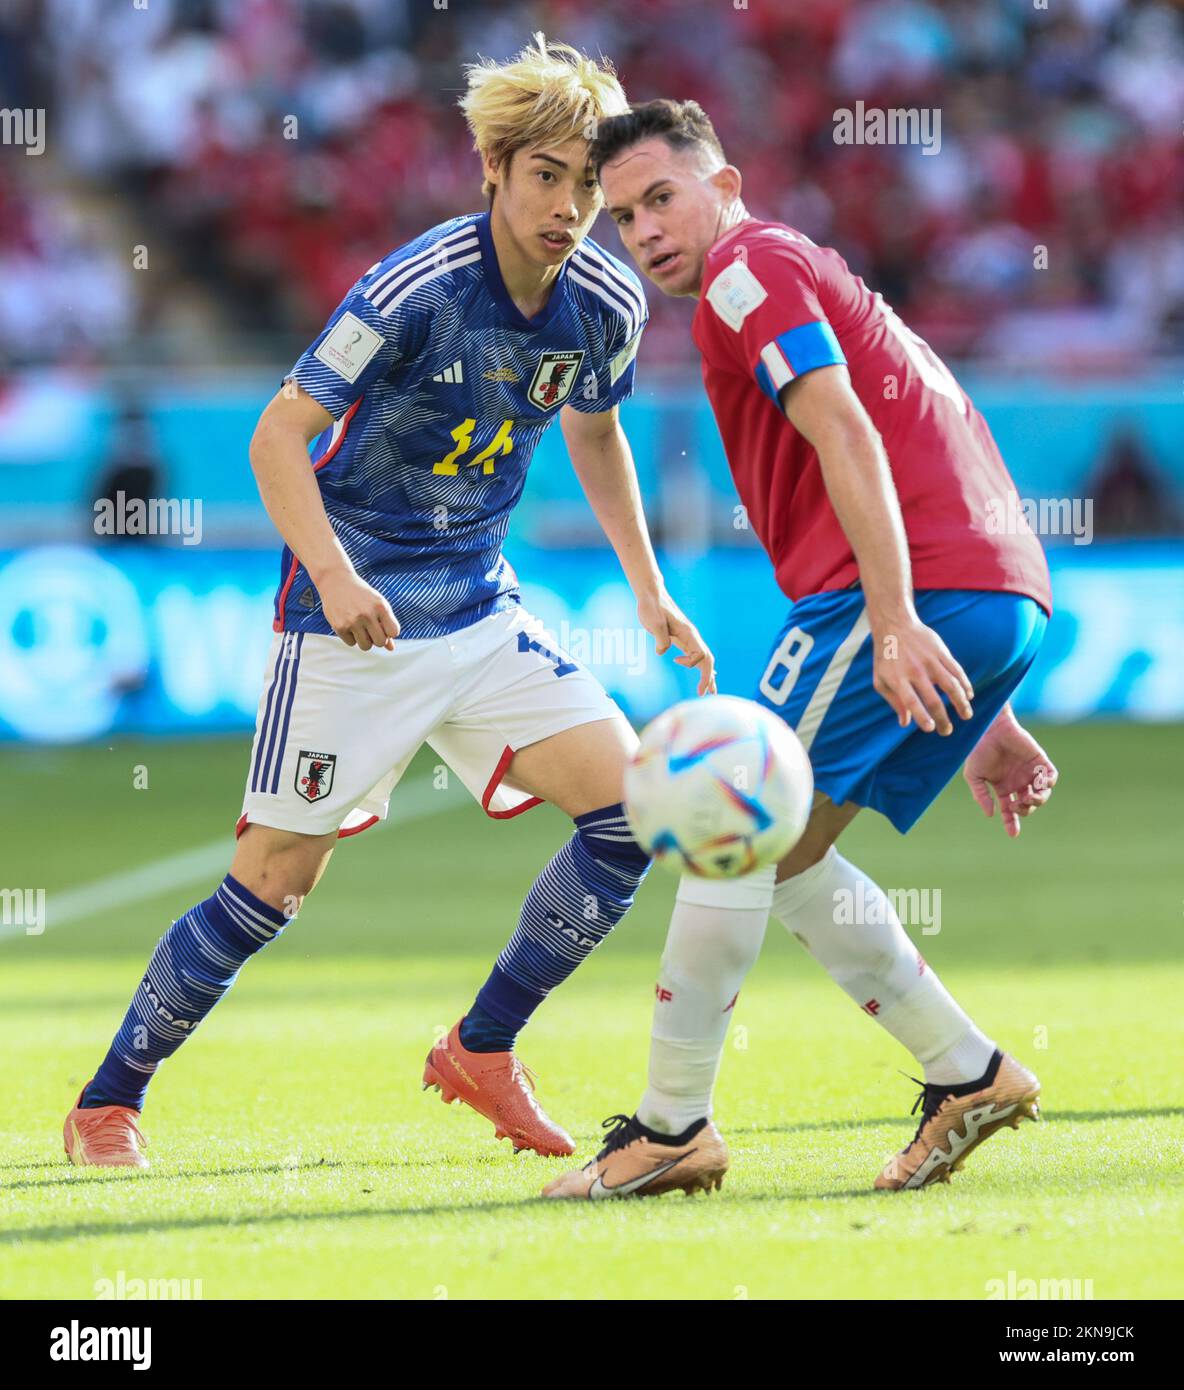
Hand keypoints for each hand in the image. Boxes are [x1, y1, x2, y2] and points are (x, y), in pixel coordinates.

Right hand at [315, 568, 399, 650]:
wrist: (336, 581)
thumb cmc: (361, 595)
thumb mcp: (377, 604)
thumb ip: (386, 624)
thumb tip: (391, 648)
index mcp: (381, 606)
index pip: (394, 632)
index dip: (389, 632)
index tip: (382, 626)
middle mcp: (367, 614)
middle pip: (380, 642)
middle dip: (377, 639)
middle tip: (370, 629)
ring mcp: (353, 621)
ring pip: (366, 646)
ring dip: (364, 641)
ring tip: (360, 628)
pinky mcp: (340, 626)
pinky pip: (351, 643)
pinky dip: (351, 637)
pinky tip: (348, 624)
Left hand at [637, 589, 716, 695]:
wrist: (651, 596)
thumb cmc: (652, 607)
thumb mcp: (654, 622)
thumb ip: (661, 638)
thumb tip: (662, 652)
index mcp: (689, 633)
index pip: (700, 654)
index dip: (690, 662)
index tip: (675, 660)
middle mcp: (692, 636)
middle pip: (707, 659)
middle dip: (708, 678)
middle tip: (704, 694)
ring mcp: (688, 638)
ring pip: (704, 659)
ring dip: (708, 676)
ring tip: (712, 692)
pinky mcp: (681, 640)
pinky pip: (697, 656)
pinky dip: (702, 668)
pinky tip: (707, 677)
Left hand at [871, 612, 973, 733]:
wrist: (894, 625)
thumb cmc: (885, 658)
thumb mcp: (880, 680)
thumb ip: (893, 701)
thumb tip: (905, 723)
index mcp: (898, 678)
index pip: (911, 701)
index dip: (922, 716)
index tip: (931, 729)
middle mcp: (915, 670)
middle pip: (933, 698)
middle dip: (943, 718)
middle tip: (947, 731)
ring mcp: (929, 660)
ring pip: (951, 685)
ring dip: (961, 703)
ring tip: (966, 715)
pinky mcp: (941, 651)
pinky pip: (957, 670)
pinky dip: (965, 684)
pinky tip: (968, 696)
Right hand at [964, 712, 1057, 837]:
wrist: (989, 729)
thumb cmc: (978, 750)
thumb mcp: (974, 776)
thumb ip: (981, 795)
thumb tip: (991, 814)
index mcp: (1003, 787)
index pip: (1010, 810)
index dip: (1011, 823)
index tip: (1013, 834)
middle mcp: (1018, 782)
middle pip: (1028, 805)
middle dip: (1025, 809)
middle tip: (1018, 803)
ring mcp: (1029, 772)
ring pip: (1041, 794)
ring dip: (1038, 800)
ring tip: (1030, 797)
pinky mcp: (1039, 761)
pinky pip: (1050, 777)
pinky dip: (1048, 783)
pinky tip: (1039, 784)